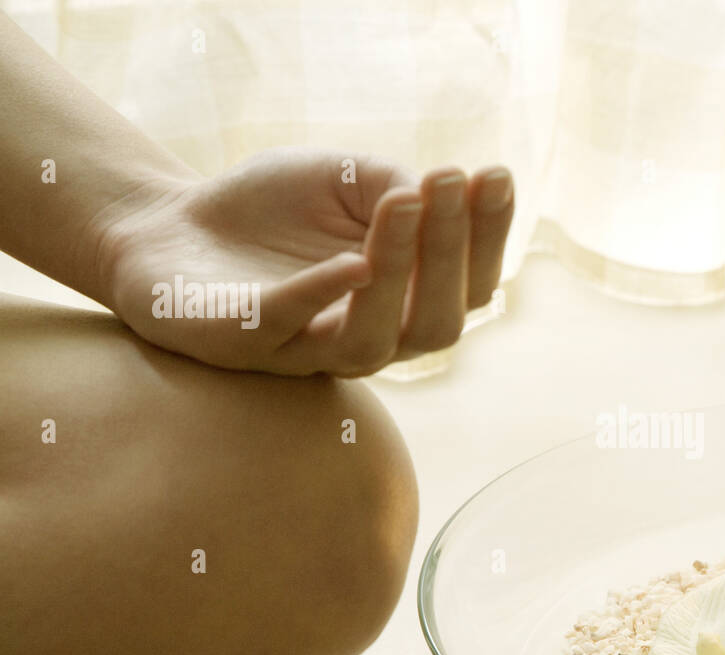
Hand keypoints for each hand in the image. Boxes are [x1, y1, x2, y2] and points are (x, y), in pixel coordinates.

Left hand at [98, 147, 513, 375]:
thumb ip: (397, 186)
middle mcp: (372, 337)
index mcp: (407, 302)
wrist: (169, 225)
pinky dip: (323, 296)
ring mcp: (309, 350)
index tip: (494, 173)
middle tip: (448, 181)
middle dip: (450, 252)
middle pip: (438, 323)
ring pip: (375, 339)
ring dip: (399, 270)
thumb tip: (438, 195)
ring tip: (405, 202)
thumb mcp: (345, 178)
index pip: (469, 285)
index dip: (489, 235)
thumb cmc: (272, 208)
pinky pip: (290, 328)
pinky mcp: (246, 344)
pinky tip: (353, 262)